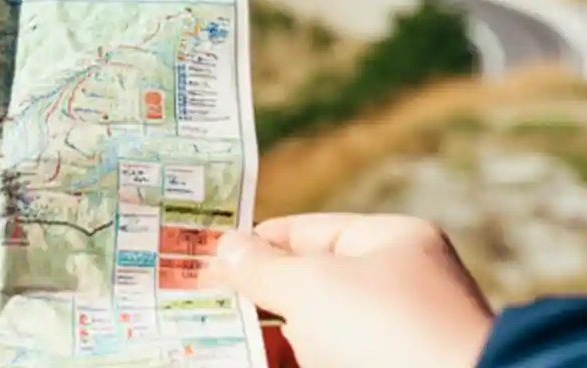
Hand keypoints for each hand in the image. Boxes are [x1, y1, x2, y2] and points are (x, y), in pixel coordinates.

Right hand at [214, 214, 493, 367]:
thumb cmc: (385, 331)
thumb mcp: (313, 286)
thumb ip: (262, 267)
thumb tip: (226, 247)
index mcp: (389, 245)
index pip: (303, 232)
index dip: (250, 245)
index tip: (200, 263)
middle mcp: (391, 290)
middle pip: (302, 287)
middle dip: (249, 298)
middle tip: (196, 305)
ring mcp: (387, 342)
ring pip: (307, 336)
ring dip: (260, 340)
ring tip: (207, 343)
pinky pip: (318, 363)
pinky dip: (281, 363)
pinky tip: (247, 361)